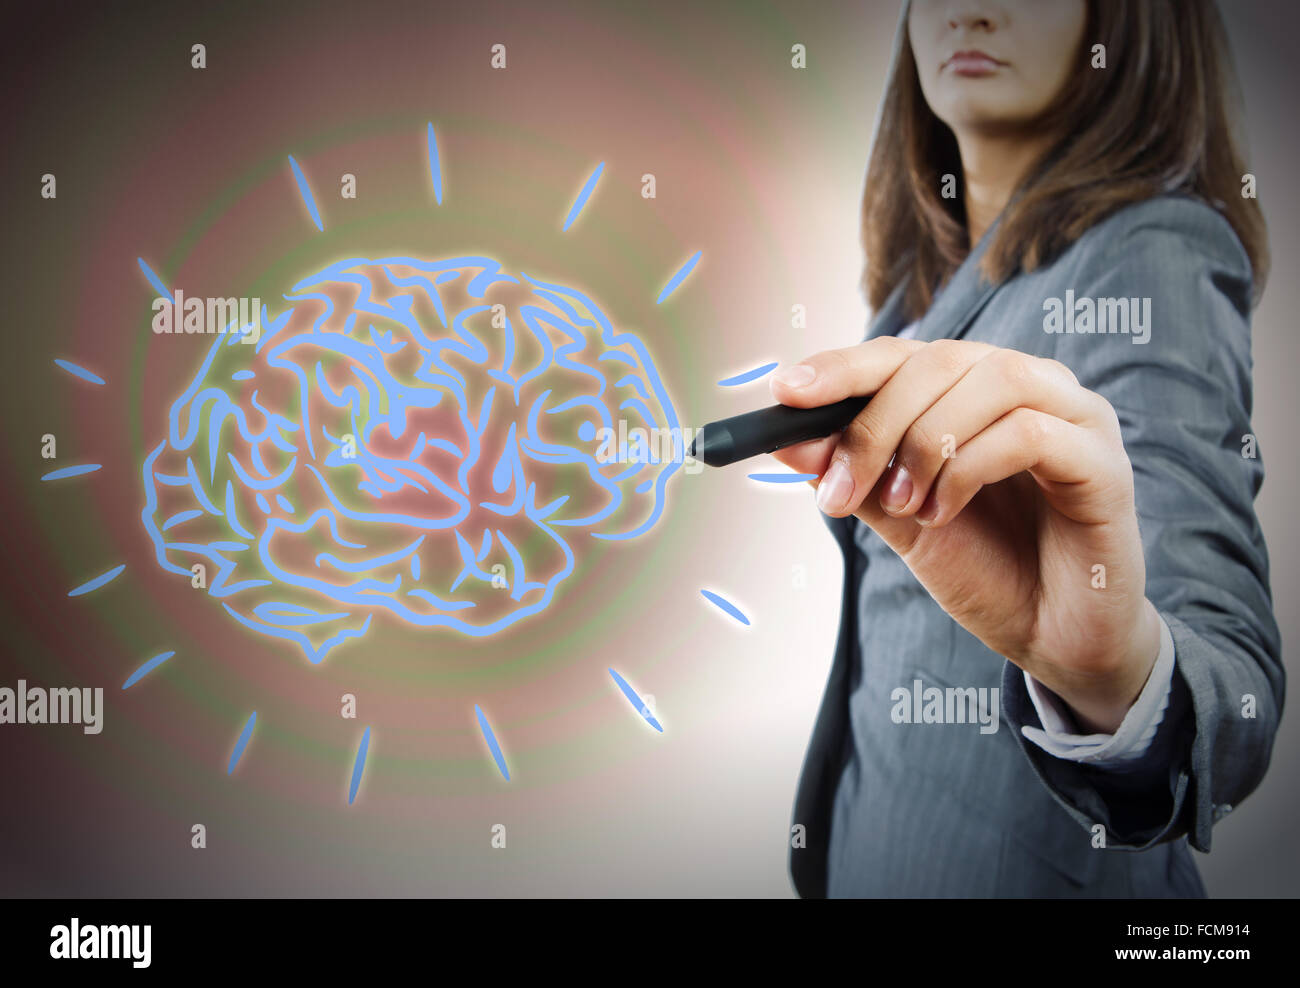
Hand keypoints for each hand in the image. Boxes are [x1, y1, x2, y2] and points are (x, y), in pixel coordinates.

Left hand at [770, 337, 1160, 732]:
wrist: (1053, 640)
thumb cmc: (986, 569)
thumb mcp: (902, 520)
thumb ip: (856, 477)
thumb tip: (787, 442)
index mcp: (976, 391)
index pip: (903, 356)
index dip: (842, 367)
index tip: (784, 393)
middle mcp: (1030, 386)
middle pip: (940, 362)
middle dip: (876, 422)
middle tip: (838, 486)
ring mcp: (1075, 417)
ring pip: (989, 381)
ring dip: (926, 443)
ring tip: (903, 506)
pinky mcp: (1105, 461)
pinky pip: (1030, 433)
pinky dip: (969, 469)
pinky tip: (942, 514)